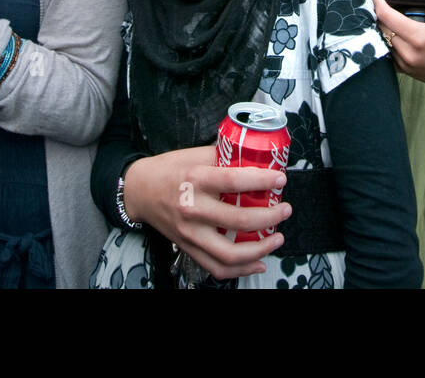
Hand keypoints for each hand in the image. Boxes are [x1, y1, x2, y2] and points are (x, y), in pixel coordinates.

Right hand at [123, 144, 290, 279]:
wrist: (139, 190)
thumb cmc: (169, 169)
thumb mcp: (195, 154)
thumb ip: (224, 157)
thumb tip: (257, 158)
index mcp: (195, 180)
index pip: (234, 181)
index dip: (261, 180)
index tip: (280, 179)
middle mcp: (192, 209)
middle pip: (238, 220)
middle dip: (270, 216)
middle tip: (285, 210)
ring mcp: (190, 233)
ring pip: (230, 253)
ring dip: (260, 249)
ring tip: (277, 238)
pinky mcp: (188, 248)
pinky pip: (216, 267)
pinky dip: (241, 269)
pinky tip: (258, 262)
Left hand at [372, 0, 424, 87]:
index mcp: (420, 37)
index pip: (386, 15)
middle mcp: (409, 53)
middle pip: (381, 26)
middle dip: (380, 11)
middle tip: (385, 0)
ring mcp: (404, 64)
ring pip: (381, 39)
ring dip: (383, 25)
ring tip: (388, 14)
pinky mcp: (402, 70)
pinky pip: (386, 50)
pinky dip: (387, 39)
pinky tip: (393, 30)